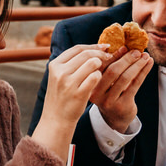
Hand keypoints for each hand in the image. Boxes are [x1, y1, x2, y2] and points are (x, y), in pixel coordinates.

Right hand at [32, 44, 108, 159]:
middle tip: (110, 56)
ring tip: (104, 69)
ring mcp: (69, 83)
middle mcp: (60, 72)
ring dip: (101, 65)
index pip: (77, 48)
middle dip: (101, 54)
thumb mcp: (59, 77)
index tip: (104, 47)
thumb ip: (71, 63)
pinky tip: (100, 80)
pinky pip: (96, 77)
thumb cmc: (61, 96)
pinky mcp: (78, 93)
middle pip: (86, 54)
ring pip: (92, 63)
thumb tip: (92, 49)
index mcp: (55, 65)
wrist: (56, 119)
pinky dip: (100, 76)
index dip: (93, 46)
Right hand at [88, 49, 152, 132]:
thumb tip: (124, 47)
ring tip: (145, 56)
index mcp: (89, 84)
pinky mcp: (123, 105)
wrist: (114, 118)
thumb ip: (110, 67)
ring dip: (137, 64)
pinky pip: (135, 85)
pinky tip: (148, 64)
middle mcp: (97, 93)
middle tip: (137, 51)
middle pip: (113, 71)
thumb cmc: (110, 94)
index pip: (102, 66)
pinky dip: (143, 72)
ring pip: (125, 78)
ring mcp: (110, 101)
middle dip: (127, 59)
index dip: (114, 55)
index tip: (125, 47)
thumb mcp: (105, 83)